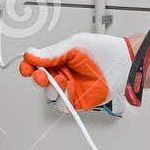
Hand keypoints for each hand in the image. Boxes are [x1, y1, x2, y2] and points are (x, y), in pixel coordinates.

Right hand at [19, 32, 133, 116]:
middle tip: (40, 75)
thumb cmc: (104, 50)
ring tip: (62, 79)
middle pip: (41, 80)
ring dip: (52, 88)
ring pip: (50, 94)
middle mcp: (64, 73)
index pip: (38, 63)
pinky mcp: (79, 100)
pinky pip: (64, 104)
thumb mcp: (74, 45)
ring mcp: (71, 87)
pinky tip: (69, 89)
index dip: (29, 66)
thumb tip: (30, 55)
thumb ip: (52, 53)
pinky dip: (63, 99)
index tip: (26, 67)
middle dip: (37, 78)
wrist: (123, 64)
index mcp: (60, 58)